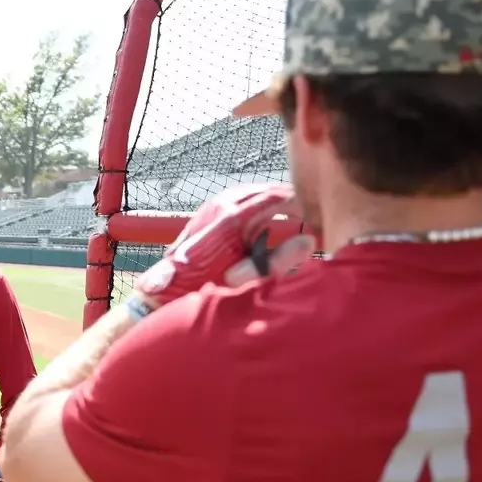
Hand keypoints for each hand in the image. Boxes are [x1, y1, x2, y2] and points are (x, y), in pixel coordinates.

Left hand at [125, 183, 313, 317]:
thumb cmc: (205, 288)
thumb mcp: (248, 278)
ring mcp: (211, 207)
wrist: (166, 291)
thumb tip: (308, 240)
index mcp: (232, 217)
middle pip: (263, 191)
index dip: (298, 200)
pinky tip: (265, 216)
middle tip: (308, 206)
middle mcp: (221, 206)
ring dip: (271, 199)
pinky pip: (237, 199)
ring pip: (250, 193)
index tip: (315, 207)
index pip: (274, 197)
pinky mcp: (205, 213)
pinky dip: (255, 203)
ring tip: (292, 209)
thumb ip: (279, 260)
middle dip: (286, 197)